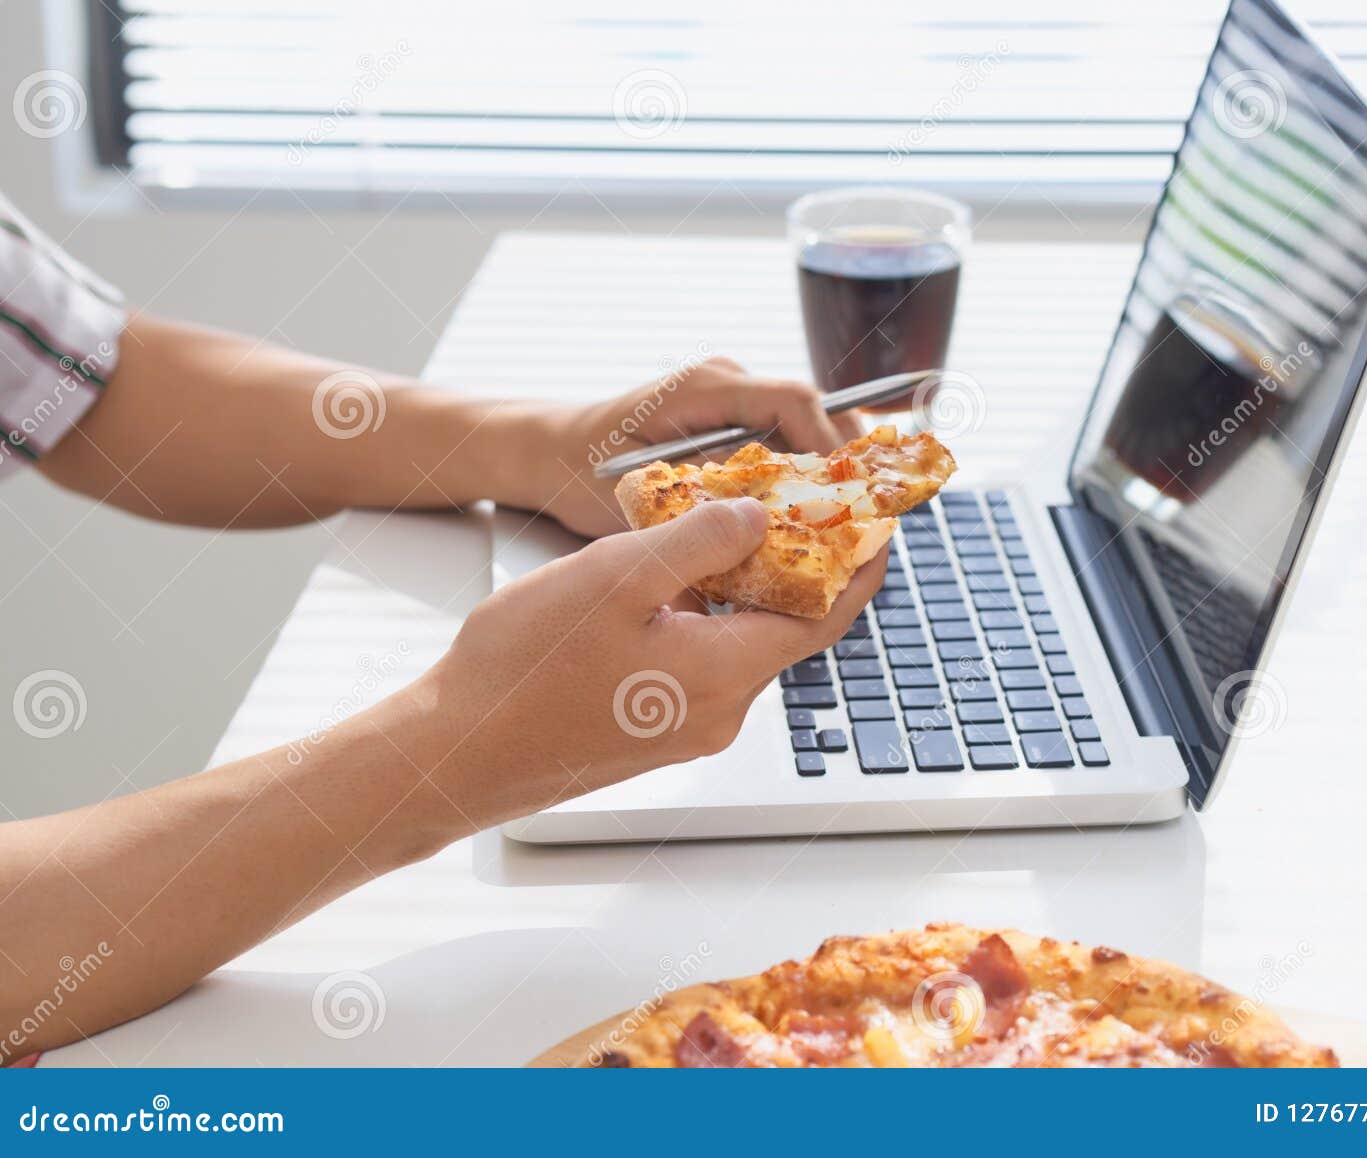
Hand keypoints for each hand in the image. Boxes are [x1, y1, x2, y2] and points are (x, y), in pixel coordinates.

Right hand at [414, 497, 885, 825]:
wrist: (453, 752)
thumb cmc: (521, 670)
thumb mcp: (616, 577)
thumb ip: (698, 542)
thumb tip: (760, 518)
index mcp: (726, 675)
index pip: (825, 618)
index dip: (859, 567)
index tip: (877, 525)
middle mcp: (719, 713)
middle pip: (786, 629)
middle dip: (800, 567)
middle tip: (797, 507)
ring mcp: (685, 728)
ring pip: (739, 644)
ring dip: (744, 590)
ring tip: (727, 529)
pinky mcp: (651, 732)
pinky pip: (701, 664)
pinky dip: (706, 618)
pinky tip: (670, 582)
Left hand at [498, 355, 861, 537]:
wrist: (549, 452)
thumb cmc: (580, 468)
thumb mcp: (640, 491)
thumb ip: (702, 500)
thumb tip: (761, 526)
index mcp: (708, 386)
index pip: (793, 399)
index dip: (831, 442)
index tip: (850, 491)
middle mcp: (727, 383)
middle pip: (813, 410)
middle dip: (846, 458)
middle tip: (870, 511)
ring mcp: (731, 399)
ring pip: (804, 428)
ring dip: (828, 470)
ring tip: (852, 518)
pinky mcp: (730, 421)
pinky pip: (783, 441)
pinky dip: (802, 476)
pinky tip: (813, 517)